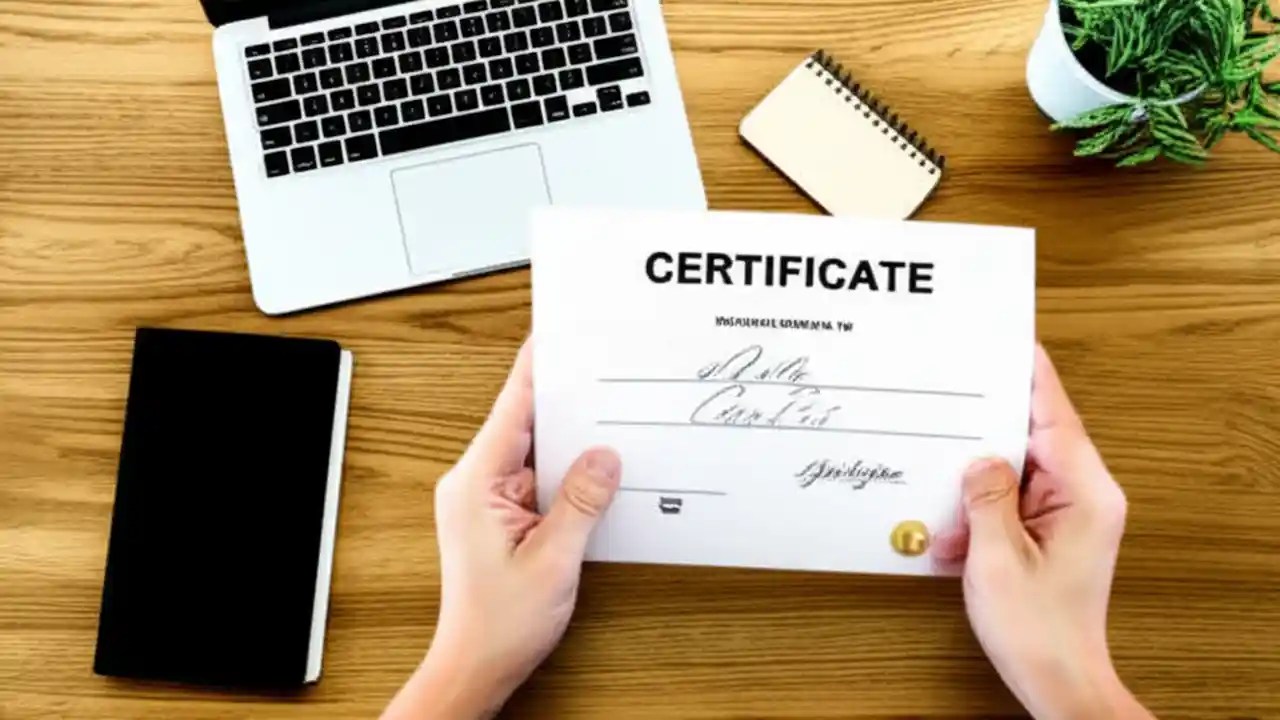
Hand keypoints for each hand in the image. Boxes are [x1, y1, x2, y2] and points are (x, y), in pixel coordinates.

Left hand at [382, 340, 621, 719]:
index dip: (538, 368)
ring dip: (569, 442)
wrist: (476, 665)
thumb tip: (605, 457)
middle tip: (604, 376)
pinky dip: (566, 472)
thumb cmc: (498, 623)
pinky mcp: (501, 514)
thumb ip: (582, 502)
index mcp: (475, 483)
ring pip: (535, 451)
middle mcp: (475, 483)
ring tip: (609, 424)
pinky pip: (537, 477)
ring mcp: (486, 498)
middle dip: (566, 402)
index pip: (512, 408)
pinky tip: (595, 473)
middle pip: (525, 423)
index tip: (559, 335)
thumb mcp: (553, 560)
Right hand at [932, 346, 1154, 719]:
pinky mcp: (1050, 529)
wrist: (1058, 679)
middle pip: (1032, 435)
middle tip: (947, 402)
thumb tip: (978, 458)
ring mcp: (1069, 512)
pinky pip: (1010, 497)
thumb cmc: (1039, 630)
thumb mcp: (998, 559)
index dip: (1030, 375)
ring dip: (975, 482)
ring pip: (1015, 467)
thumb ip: (986, 496)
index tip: (1008, 339)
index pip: (1056, 415)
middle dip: (983, 432)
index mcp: (1086, 493)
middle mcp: (1085, 495)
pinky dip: (978, 509)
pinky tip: (954, 533)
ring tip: (948, 511)